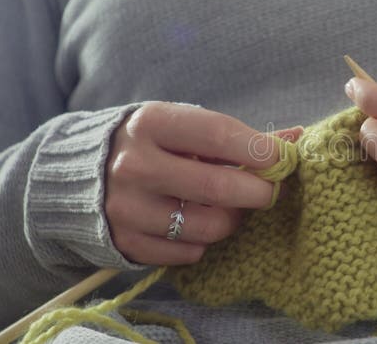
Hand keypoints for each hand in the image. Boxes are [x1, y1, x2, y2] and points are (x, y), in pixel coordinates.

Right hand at [105, 102, 301, 264]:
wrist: (79, 172)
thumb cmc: (151, 143)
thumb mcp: (185, 126)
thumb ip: (239, 136)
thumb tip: (297, 137)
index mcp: (151, 123)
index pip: (220, 136)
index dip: (261, 150)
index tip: (283, 160)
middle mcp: (134, 165)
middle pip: (218, 188)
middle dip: (258, 192)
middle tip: (270, 191)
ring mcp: (127, 207)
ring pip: (208, 226)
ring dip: (233, 219)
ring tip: (232, 207)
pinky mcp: (125, 242)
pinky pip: (188, 252)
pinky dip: (203, 241)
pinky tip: (197, 222)